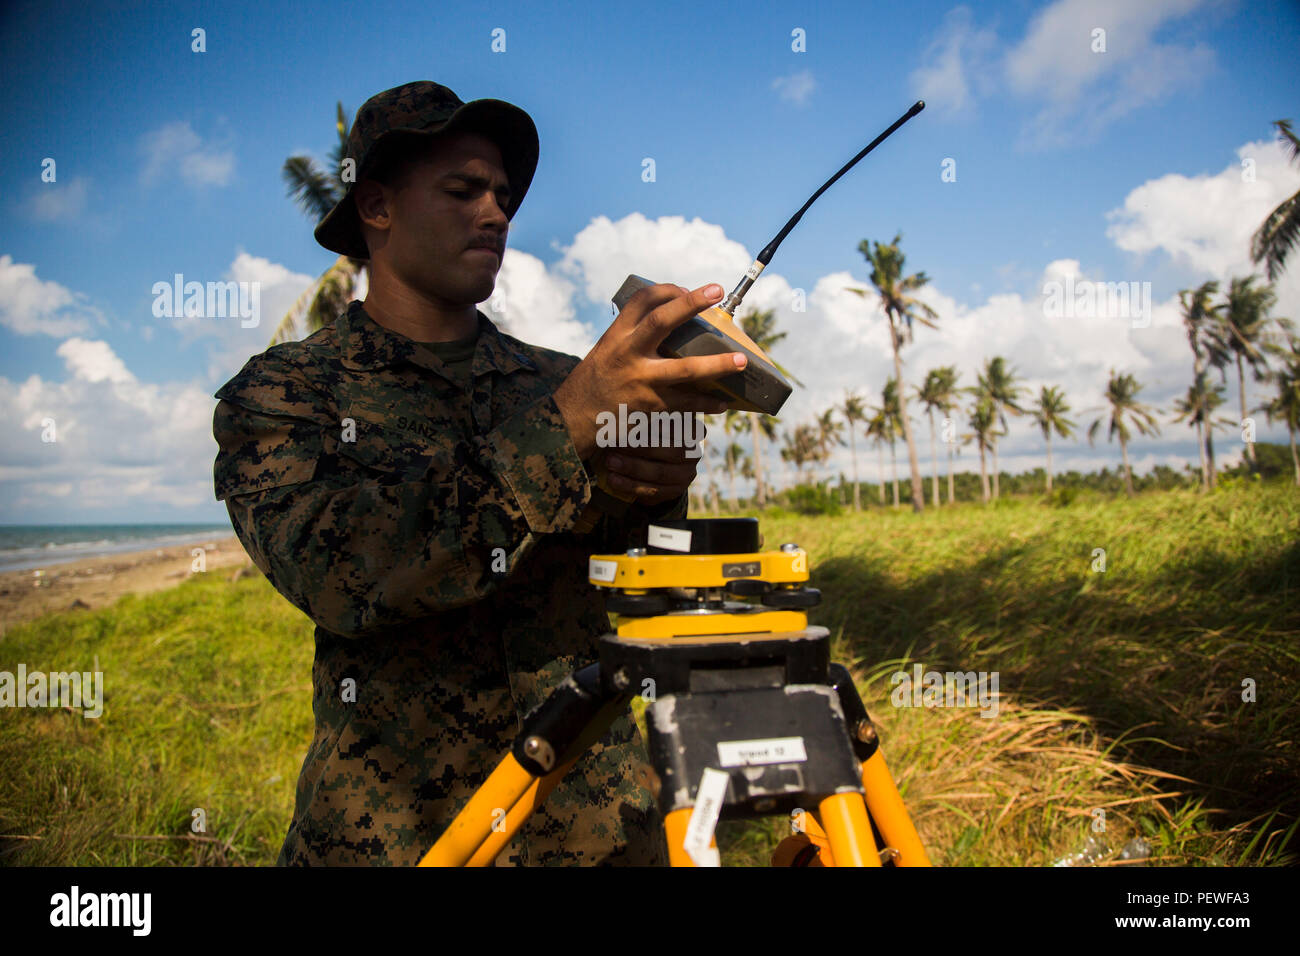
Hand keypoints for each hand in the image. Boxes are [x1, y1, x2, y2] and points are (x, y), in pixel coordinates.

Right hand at [554, 283, 745, 460]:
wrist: (571, 422)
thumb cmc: (592, 385)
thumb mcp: (605, 353)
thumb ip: (632, 340)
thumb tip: (669, 328)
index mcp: (616, 336)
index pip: (641, 300)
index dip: (668, 290)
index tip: (688, 289)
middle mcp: (626, 353)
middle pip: (662, 320)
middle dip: (691, 303)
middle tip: (716, 291)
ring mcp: (639, 380)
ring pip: (686, 369)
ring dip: (717, 365)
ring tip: (740, 361)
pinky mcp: (649, 407)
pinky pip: (685, 403)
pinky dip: (705, 404)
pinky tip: (721, 403)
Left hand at [601, 418, 706, 504]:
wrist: (652, 467)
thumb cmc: (646, 435)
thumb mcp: (649, 423)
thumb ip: (643, 416)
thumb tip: (623, 405)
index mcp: (691, 428)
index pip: (678, 424)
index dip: (657, 423)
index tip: (630, 419)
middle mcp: (694, 451)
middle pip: (670, 450)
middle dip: (640, 447)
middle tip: (614, 443)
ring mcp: (686, 474)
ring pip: (660, 473)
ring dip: (632, 467)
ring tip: (610, 462)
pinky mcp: (675, 491)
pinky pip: (653, 491)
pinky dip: (630, 486)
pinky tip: (613, 479)